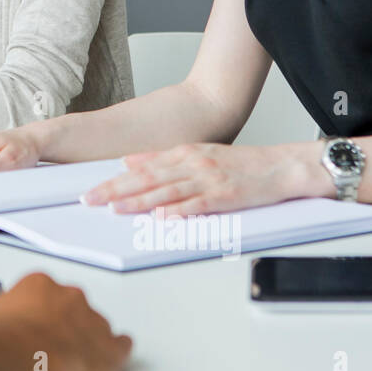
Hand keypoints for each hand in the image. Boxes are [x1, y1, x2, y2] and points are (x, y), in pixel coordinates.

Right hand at [0, 272, 131, 370]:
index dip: (33, 312)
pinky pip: (120, 345)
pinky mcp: (109, 349)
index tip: (24, 327)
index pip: (40, 292)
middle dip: (62, 322)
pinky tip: (112, 356)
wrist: (23, 365)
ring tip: (75, 356)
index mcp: (37, 284)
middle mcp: (68, 296)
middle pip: (69, 306)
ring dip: (88, 338)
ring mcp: (92, 321)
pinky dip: (117, 351)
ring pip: (95, 325)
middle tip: (47, 344)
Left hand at [81, 142, 317, 215]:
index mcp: (184, 153)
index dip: (114, 180)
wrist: (281, 166)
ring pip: (167, 191)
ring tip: (115, 209)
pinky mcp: (225, 196)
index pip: (141, 168)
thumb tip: (129, 162)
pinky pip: (197, 205)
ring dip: (139, 201)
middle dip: (116, 190)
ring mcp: (208, 180)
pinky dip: (178, 212)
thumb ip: (163, 159)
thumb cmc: (241, 164)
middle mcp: (192, 163)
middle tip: (90, 200)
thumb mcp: (198, 153)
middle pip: (147, 178)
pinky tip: (161, 217)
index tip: (91, 189)